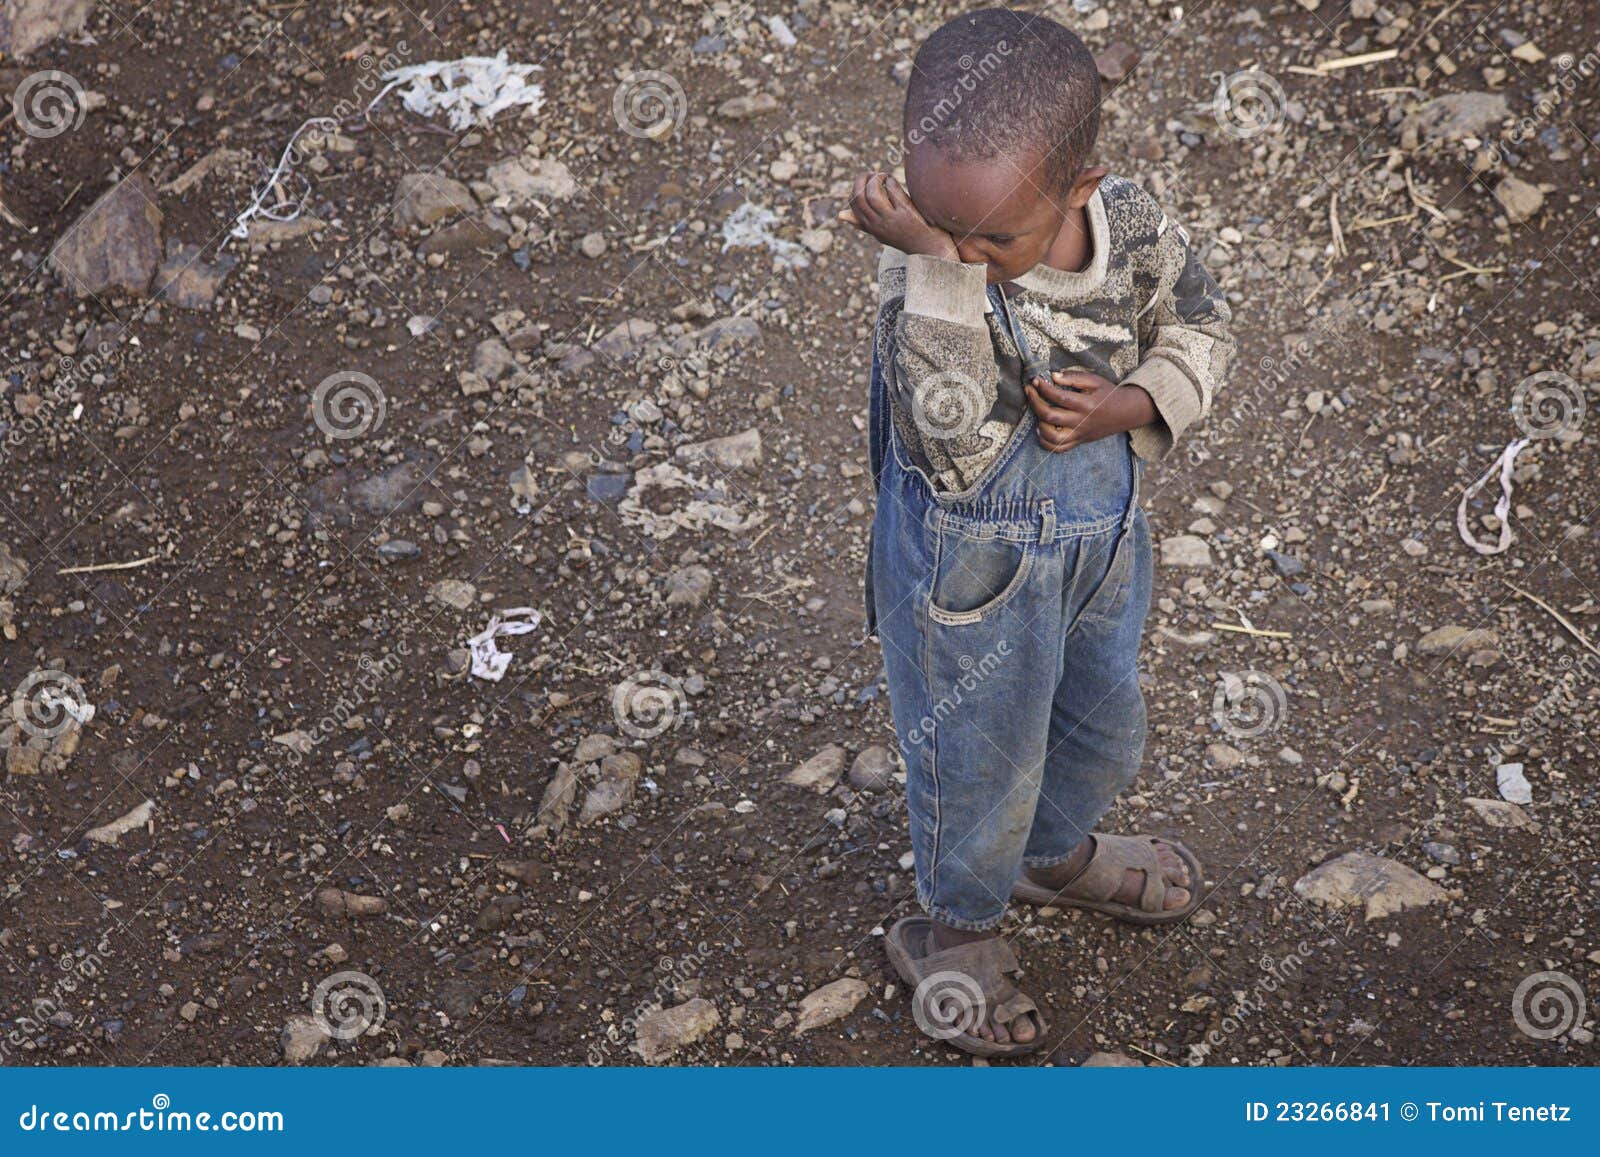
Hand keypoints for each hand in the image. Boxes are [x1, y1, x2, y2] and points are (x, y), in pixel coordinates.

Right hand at [839, 172, 958, 260]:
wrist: (931, 249)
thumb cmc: (905, 238)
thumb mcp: (881, 233)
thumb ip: (862, 223)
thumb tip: (840, 215)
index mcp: (871, 228)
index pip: (853, 205)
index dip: (857, 188)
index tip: (866, 181)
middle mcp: (878, 225)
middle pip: (859, 197)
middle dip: (862, 179)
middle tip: (872, 174)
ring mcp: (892, 219)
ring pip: (873, 193)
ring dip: (876, 178)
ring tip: (883, 176)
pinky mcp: (906, 212)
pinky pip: (892, 189)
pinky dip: (890, 181)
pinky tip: (893, 181)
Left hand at [1025, 370, 1156, 452]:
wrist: (1126, 412)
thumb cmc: (1109, 394)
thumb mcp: (1095, 380)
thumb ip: (1074, 377)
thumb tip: (1053, 376)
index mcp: (1086, 404)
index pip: (1058, 396)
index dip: (1043, 388)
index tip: (1036, 380)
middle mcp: (1081, 421)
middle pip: (1050, 416)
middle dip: (1035, 402)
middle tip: (1029, 391)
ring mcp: (1080, 434)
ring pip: (1052, 436)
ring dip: (1039, 424)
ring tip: (1036, 411)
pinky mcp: (1079, 442)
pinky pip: (1059, 448)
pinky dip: (1046, 442)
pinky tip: (1041, 429)